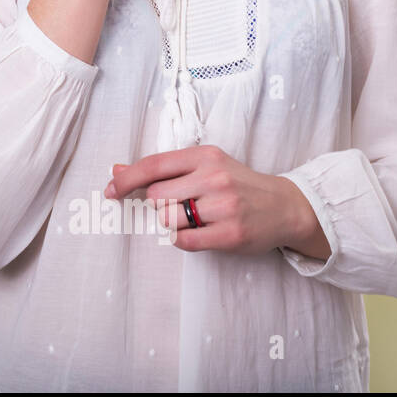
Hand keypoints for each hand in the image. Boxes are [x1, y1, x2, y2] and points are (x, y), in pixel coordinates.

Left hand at [103, 145, 330, 258]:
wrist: (285, 206)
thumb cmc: (236, 184)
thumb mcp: (203, 166)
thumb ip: (162, 169)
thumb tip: (116, 171)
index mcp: (205, 156)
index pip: (153, 165)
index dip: (126, 179)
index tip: (111, 190)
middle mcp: (214, 178)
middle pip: (156, 197)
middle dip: (158, 205)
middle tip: (179, 205)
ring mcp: (224, 207)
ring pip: (168, 219)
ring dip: (172, 223)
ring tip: (194, 218)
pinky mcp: (231, 234)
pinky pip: (184, 241)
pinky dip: (182, 240)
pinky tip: (197, 233)